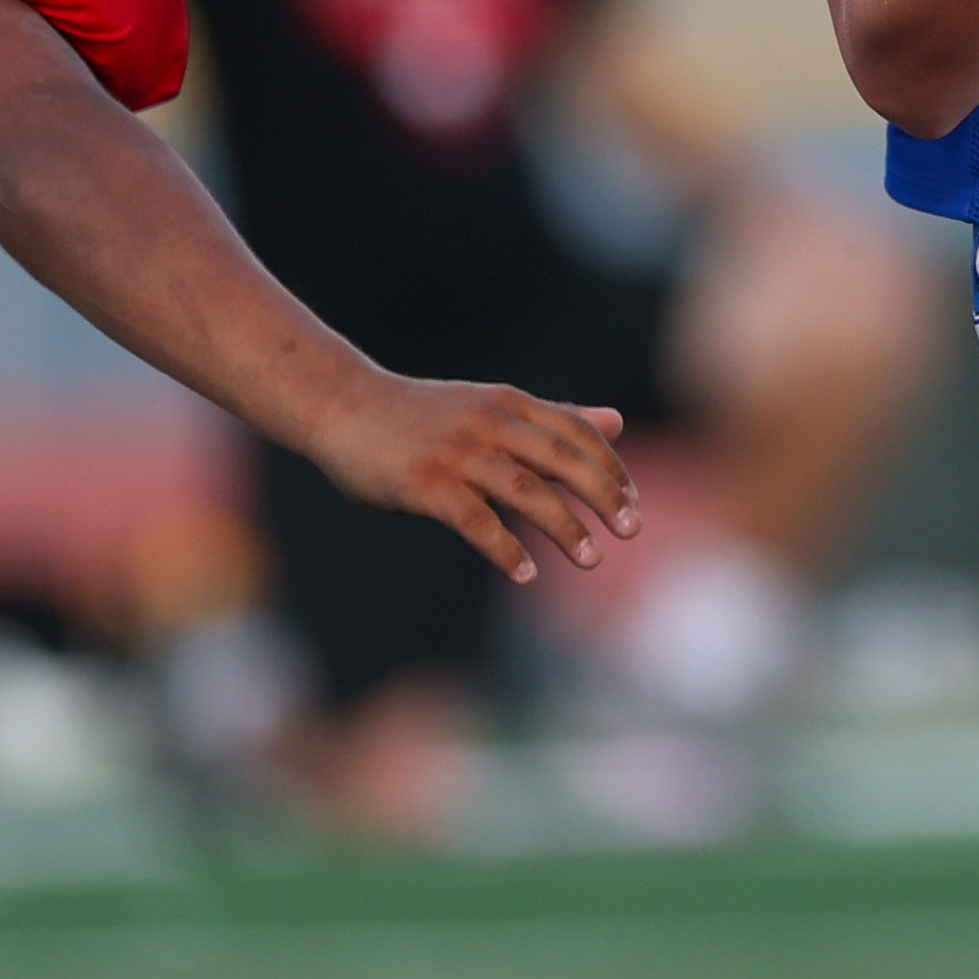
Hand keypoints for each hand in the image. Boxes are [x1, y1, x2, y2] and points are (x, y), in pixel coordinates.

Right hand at [310, 371, 637, 584]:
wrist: (343, 406)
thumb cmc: (423, 415)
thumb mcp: (492, 406)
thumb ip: (553, 417)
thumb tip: (617, 421)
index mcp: (510, 404)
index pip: (577, 432)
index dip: (611, 467)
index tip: (634, 503)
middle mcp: (490, 423)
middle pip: (564, 457)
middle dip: (603, 494)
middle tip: (633, 530)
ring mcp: (458, 454)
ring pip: (527, 490)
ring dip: (564, 526)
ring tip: (591, 559)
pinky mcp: (426, 485)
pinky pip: (476, 522)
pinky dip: (505, 549)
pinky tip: (527, 574)